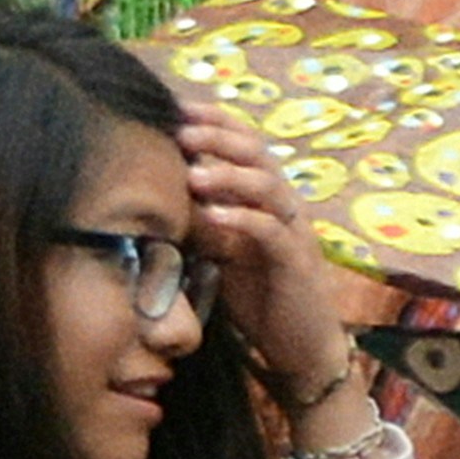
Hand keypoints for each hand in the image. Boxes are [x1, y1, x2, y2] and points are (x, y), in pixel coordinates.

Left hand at [184, 117, 377, 440]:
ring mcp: (295, 232)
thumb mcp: (221, 251)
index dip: (213, 121)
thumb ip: (201, 220)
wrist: (302, 349)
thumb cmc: (259, 299)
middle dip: (217, 137)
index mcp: (267, 198)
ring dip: (227, 175)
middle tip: (180, 131)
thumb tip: (157, 193)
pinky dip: (241, 218)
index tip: (174, 109)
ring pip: (267, 185)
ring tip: (192, 174)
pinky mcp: (297, 262)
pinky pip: (272, 230)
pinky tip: (210, 216)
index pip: (244, 144)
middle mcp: (284, 206)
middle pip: (257, 152)